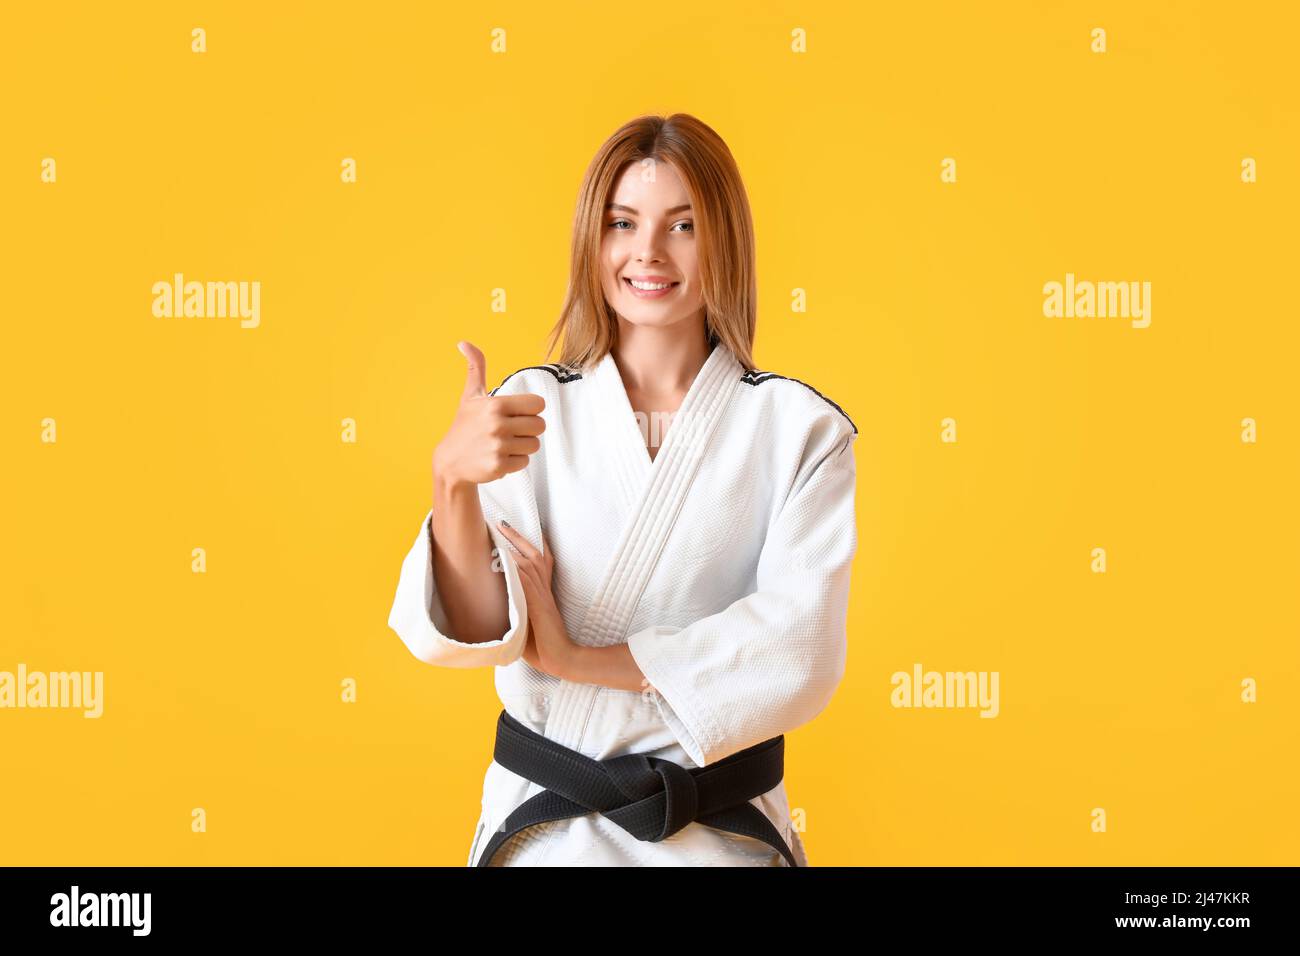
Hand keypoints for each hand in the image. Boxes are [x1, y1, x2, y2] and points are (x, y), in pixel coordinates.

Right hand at [432, 341, 546, 489]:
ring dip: (522, 446)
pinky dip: (515, 462)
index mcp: (496, 405)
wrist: (450, 462)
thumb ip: (475, 368)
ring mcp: (498, 447)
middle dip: (528, 429)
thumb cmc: (465, 426)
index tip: (516, 414)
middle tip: (510, 431)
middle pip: (540, 425)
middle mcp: (497, 424)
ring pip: (534, 445)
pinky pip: (525, 462)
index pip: (538, 404)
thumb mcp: (470, 396)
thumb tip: (464, 342)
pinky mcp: (499, 466)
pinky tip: (499, 457)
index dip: (530, 410)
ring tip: (503, 444)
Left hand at [496, 521, 575, 678]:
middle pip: (536, 556)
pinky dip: (515, 568)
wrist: (563, 659)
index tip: (521, 531)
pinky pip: (525, 581)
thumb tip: (498, 609)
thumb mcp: (530, 625)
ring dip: (514, 547)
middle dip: (519, 538)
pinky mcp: (537, 606)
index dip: (534, 545)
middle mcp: (544, 591)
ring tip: (500, 532)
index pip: (543, 563)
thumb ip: (519, 612)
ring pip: (529, 564)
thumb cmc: (545, 648)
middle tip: (503, 523)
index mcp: (544, 594)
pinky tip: (504, 557)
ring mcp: (541, 597)